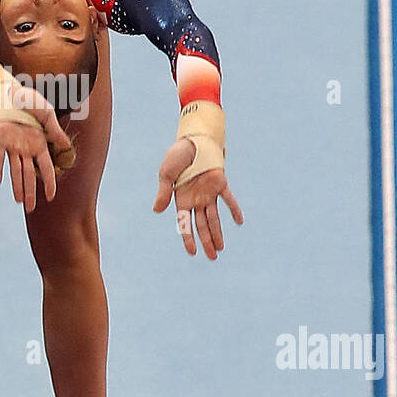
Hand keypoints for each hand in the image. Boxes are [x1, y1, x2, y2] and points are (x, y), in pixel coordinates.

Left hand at [0, 83, 71, 212]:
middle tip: (30, 210)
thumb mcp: (47, 113)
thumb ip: (55, 130)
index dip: (48, 182)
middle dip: (30, 192)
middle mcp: (25, 147)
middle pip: (29, 175)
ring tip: (18, 202)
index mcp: (38, 143)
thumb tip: (66, 146)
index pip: (45, 167)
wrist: (10, 89)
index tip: (50, 197)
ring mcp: (12, 144)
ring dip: (17, 186)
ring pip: (15, 170)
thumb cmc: (30, 100)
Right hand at [152, 138, 243, 258]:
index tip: (192, 253)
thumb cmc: (177, 156)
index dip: (188, 238)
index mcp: (181, 199)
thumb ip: (163, 192)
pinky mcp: (220, 183)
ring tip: (221, 248)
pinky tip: (239, 221)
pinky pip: (228, 199)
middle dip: (206, 241)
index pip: (185, 223)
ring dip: (218, 233)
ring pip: (214, 218)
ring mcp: (209, 193)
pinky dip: (234, 209)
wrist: (193, 139)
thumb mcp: (166, 173)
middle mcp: (196, 200)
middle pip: (202, 225)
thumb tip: (157, 211)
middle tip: (212, 257)